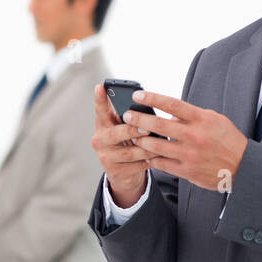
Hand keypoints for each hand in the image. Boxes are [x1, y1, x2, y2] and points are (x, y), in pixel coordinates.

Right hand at [92, 83, 154, 206]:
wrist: (124, 174)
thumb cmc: (127, 144)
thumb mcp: (124, 129)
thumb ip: (129, 118)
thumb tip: (146, 103)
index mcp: (103, 125)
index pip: (100, 110)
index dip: (100, 100)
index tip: (100, 87)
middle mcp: (100, 140)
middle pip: (115, 134)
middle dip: (132, 130)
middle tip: (147, 128)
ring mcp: (106, 157)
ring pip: (128, 152)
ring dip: (147, 148)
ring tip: (160, 145)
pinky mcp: (115, 172)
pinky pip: (135, 166)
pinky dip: (148, 161)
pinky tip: (158, 158)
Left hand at [120, 88, 248, 193]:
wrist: (242, 167)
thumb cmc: (227, 140)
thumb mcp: (214, 120)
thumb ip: (191, 116)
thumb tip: (169, 114)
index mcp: (201, 119)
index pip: (172, 104)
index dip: (152, 98)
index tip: (137, 95)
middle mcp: (194, 136)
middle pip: (159, 126)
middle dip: (139, 119)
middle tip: (127, 115)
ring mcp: (189, 154)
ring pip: (156, 147)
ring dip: (141, 140)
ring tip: (133, 135)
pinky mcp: (186, 171)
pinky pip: (162, 164)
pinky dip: (151, 158)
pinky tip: (144, 154)